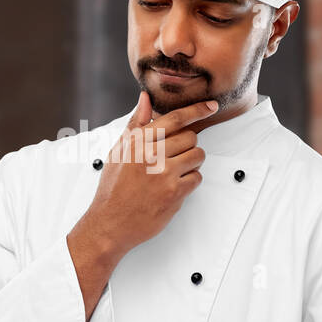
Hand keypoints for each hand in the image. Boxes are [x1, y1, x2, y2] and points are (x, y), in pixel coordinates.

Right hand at [78, 92, 215, 257]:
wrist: (110, 223)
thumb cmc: (113, 187)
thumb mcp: (118, 151)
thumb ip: (136, 124)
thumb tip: (146, 98)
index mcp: (138, 141)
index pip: (174, 118)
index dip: (196, 110)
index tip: (211, 105)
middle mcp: (151, 155)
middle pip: (190, 137)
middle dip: (187, 145)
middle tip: (174, 157)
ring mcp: (164, 174)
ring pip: (197, 156)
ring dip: (192, 162)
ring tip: (175, 171)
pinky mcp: (174, 193)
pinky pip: (197, 177)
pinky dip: (190, 181)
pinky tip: (174, 186)